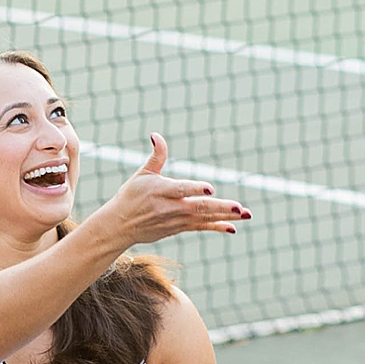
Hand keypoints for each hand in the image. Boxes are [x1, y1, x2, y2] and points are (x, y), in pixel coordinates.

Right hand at [104, 136, 249, 244]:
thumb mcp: (142, 174)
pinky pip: (200, 227)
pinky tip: (233, 227)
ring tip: (245, 213)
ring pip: (203, 218)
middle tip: (238, 207)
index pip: (180, 189)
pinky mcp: (178, 228)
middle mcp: (169, 207)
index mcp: (160, 190)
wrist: (119, 226)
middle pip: (198, 207)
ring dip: (225, 216)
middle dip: (220, 207)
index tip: (210, 187)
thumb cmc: (130, 196)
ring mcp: (175, 220)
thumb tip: (157, 135)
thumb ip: (157, 156)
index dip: (194, 188)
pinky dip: (216, 227)